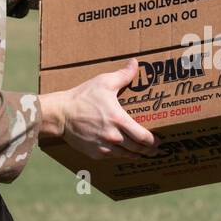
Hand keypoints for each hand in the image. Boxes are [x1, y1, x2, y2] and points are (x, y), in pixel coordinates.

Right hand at [42, 59, 157, 159]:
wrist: (60, 114)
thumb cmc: (82, 97)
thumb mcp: (104, 82)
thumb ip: (123, 75)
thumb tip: (135, 63)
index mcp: (119, 120)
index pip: (143, 137)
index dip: (153, 141)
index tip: (159, 141)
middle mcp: (114, 137)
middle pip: (138, 149)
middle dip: (149, 150)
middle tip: (155, 150)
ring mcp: (104, 147)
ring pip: (126, 155)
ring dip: (136, 155)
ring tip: (142, 153)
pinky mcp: (95, 153)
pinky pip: (113, 157)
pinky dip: (120, 155)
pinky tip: (124, 153)